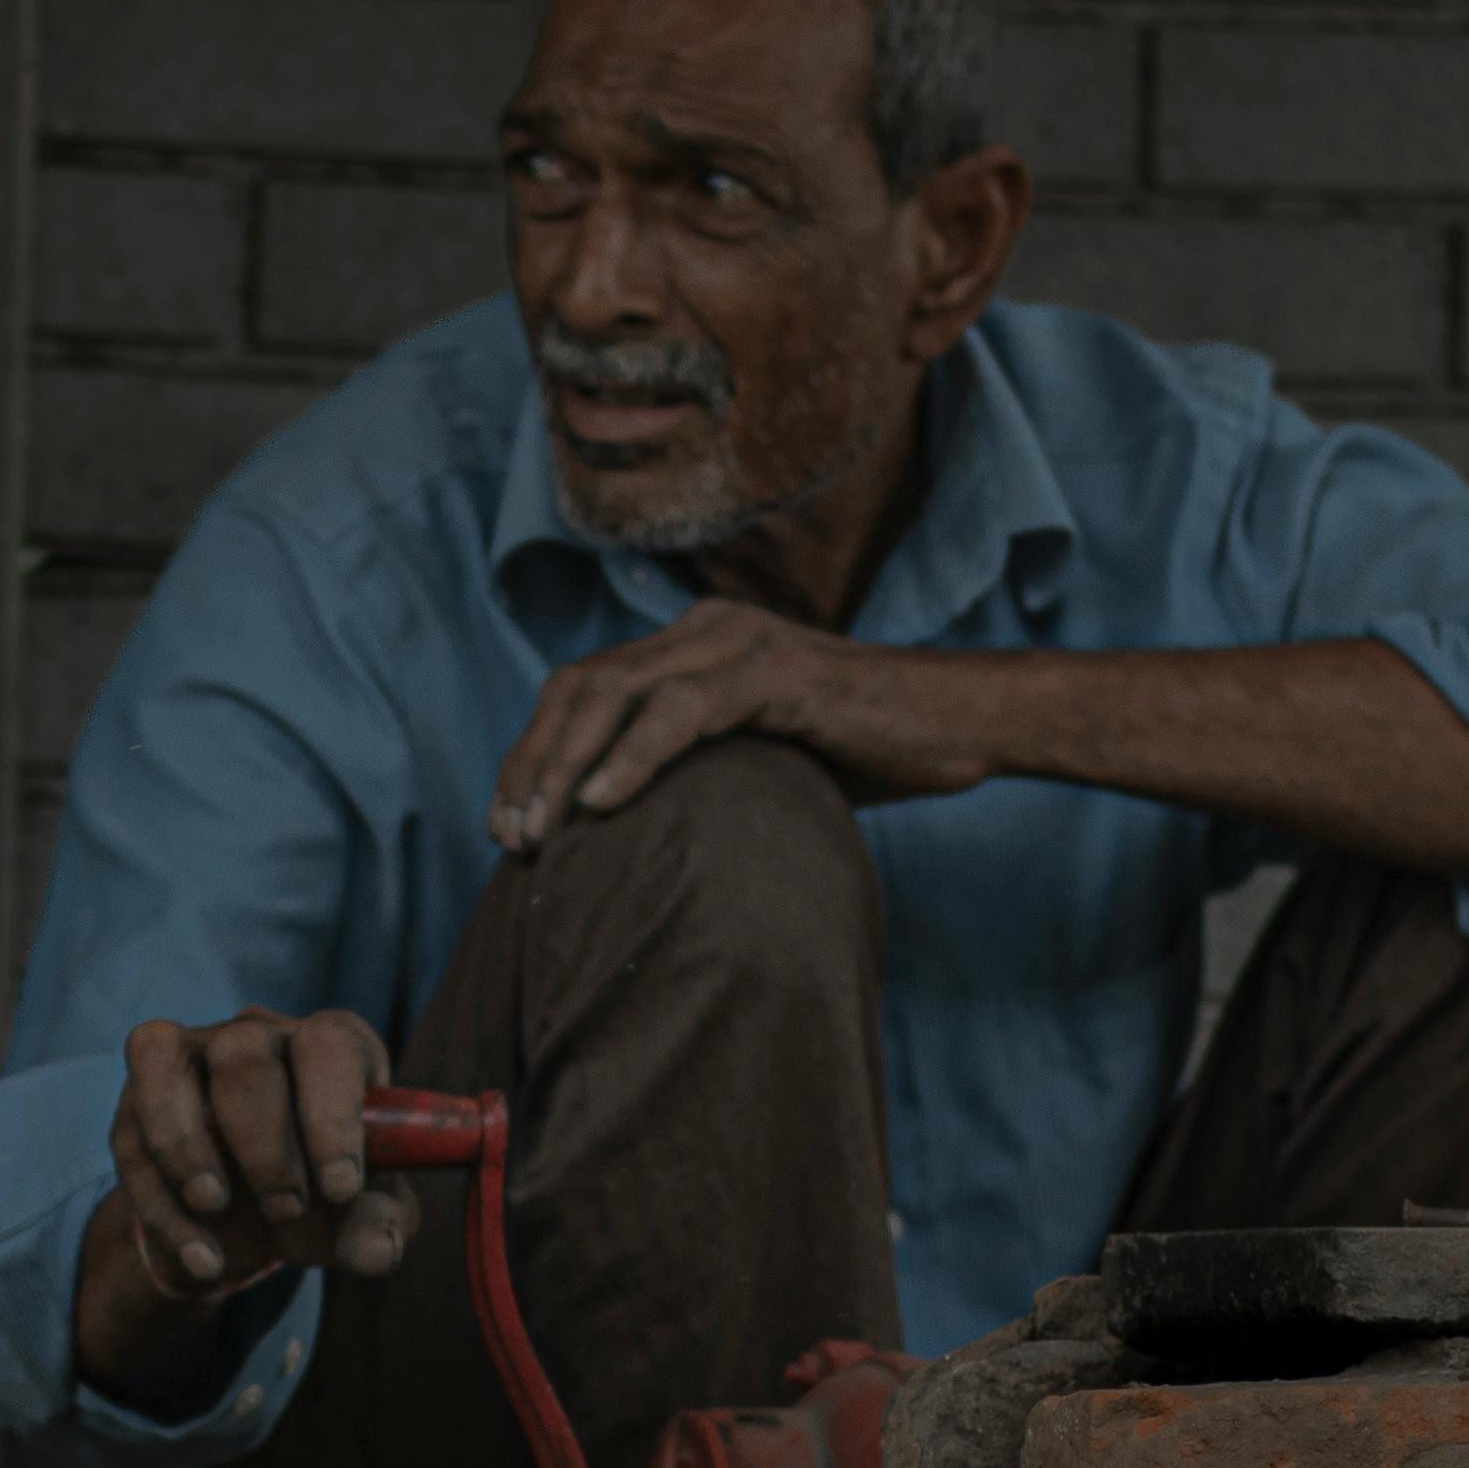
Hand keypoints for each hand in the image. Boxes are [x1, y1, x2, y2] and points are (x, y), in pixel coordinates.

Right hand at [109, 1007, 411, 1303]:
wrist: (245, 1224)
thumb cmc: (316, 1199)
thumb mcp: (356, 1220)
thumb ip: (376, 1228)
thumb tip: (378, 1250)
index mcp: (329, 1046)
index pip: (327, 1047)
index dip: (332, 1115)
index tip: (340, 1190)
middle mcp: (258, 1034)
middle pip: (243, 1054)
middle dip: (262, 1145)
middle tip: (286, 1209)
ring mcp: (189, 1056)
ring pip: (164, 1066)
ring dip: (185, 1146)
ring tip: (215, 1208)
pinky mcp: (138, 1095)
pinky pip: (131, 1133)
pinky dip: (159, 1202)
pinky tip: (201, 1256)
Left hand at [490, 604, 1002, 851]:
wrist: (961, 724)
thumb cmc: (869, 754)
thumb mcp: (761, 760)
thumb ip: (699, 771)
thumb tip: (630, 840)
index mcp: (693, 644)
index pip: (582, 689)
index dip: (534, 754)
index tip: (507, 826)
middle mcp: (705, 628)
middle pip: (581, 686)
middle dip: (532, 763)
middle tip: (508, 837)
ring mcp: (739, 642)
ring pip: (616, 692)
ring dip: (565, 765)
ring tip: (540, 830)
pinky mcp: (776, 670)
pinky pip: (683, 708)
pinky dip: (633, 756)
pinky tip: (600, 803)